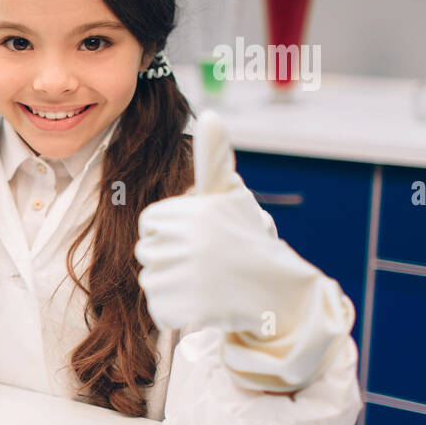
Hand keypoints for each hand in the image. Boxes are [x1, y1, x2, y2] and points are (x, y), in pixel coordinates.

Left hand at [134, 111, 302, 333]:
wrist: (278, 292)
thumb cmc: (246, 238)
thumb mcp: (231, 196)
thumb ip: (214, 158)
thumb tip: (212, 115)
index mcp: (191, 213)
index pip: (150, 224)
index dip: (172, 232)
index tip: (200, 237)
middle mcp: (184, 244)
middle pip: (148, 252)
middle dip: (171, 258)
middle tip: (207, 262)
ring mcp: (181, 279)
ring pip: (150, 280)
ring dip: (173, 285)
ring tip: (208, 282)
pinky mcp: (181, 310)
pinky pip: (158, 309)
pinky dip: (177, 309)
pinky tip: (205, 303)